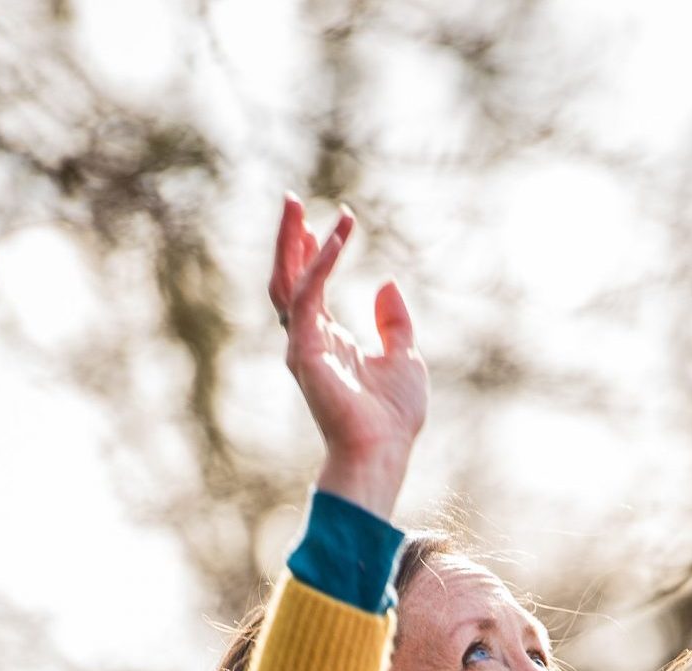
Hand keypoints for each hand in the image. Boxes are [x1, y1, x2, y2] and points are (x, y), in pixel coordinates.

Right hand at [270, 194, 428, 471]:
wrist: (383, 450)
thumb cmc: (393, 417)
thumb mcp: (405, 357)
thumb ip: (394, 321)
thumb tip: (387, 284)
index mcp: (328, 341)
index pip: (311, 288)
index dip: (316, 253)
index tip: (331, 220)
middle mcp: (308, 340)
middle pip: (288, 279)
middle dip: (289, 239)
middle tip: (292, 199)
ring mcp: (302, 345)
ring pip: (286, 282)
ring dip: (289, 243)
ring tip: (295, 206)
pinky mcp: (305, 350)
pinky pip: (307, 295)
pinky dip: (320, 264)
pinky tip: (336, 237)